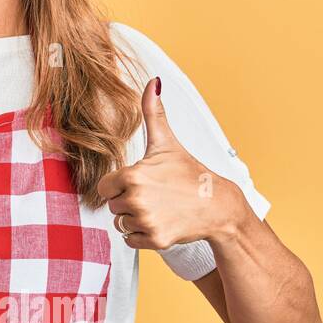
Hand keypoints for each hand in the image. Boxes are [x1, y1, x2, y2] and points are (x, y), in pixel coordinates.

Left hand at [96, 77, 246, 249]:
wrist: (218, 206)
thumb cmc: (189, 173)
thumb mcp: (167, 143)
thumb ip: (153, 113)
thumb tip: (152, 82)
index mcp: (133, 175)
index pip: (104, 187)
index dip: (120, 185)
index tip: (141, 182)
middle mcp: (136, 198)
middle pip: (113, 205)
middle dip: (129, 202)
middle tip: (155, 196)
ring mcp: (147, 220)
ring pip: (121, 223)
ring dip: (135, 219)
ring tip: (160, 209)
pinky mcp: (156, 239)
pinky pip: (130, 240)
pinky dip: (142, 235)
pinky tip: (162, 222)